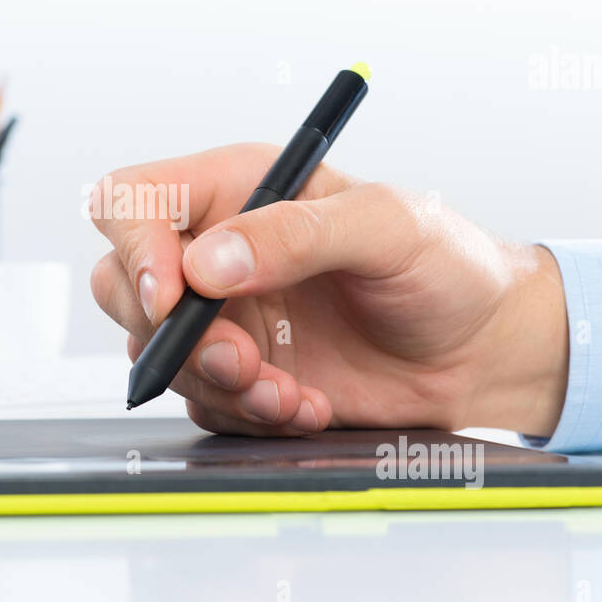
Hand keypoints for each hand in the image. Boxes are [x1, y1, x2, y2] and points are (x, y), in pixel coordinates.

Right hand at [89, 144, 568, 436]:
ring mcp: (225, 318)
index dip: (133, 246)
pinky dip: (246, 413)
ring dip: (217, 383)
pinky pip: (201, 401)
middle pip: (121, 284)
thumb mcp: (387, 226)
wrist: (481, 351)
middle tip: (240, 358)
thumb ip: (296, 233)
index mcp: (238, 189)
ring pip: (156, 354)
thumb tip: (210, 262)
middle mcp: (218, 252)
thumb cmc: (445, 266)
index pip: (133, 201)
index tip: (174, 295)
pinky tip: (306, 402)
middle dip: (171, 334)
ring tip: (289, 390)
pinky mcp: (241, 375)